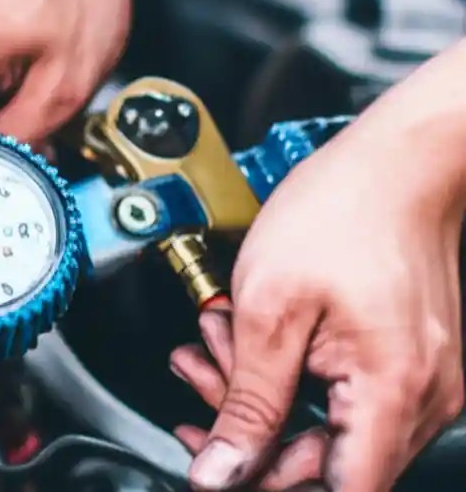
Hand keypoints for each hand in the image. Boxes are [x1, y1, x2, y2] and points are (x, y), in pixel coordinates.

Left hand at [169, 126, 464, 490]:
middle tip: (197, 375)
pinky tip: (247, 337)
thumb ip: (246, 402)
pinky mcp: (406, 363)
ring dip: (258, 391)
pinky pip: (342, 394)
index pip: (336, 490)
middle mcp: (421, 399)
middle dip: (245, 423)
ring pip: (325, 426)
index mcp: (391, 392)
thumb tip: (220, 472)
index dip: (266, 482)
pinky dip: (288, 372)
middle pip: (323, 462)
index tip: (214, 461)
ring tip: (214, 339)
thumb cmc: (341, 212)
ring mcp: (420, 382)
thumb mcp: (268, 309)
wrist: (395, 160)